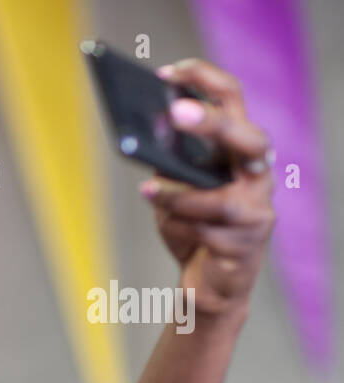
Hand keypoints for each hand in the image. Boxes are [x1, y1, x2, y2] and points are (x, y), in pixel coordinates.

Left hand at [143, 58, 275, 327]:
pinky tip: (160, 213)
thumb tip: (148, 134)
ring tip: (148, 188)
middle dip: (211, 121)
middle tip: (176, 111)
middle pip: (245, 136)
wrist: (208, 286)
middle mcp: (257, 173)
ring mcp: (257, 207)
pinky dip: (180, 217)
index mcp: (239, 149)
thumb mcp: (174, 190)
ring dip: (181, 193)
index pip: (232, 101)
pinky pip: (209, 225)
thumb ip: (170, 163)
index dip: (204, 81)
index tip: (168, 72)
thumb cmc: (192, 229)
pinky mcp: (247, 241)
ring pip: (224, 192)